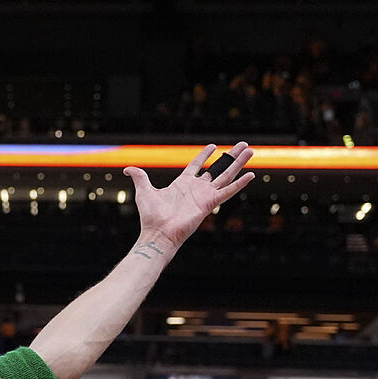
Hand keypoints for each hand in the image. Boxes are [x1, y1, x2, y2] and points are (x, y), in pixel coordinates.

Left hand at [126, 142, 254, 251]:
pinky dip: (239, 184)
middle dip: (230, 157)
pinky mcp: (209, 203)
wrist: (157, 233)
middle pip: (217, 168)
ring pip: (226, 176)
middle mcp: (196, 188)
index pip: (197, 165)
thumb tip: (127, 168)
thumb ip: (140, 177)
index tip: (213, 146)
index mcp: (182, 183)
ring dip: (239, 164)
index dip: (205, 155)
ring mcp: (204, 195)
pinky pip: (227, 191)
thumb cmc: (151, 216)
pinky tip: (251, 175)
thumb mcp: (144, 191)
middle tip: (243, 145)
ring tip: (250, 151)